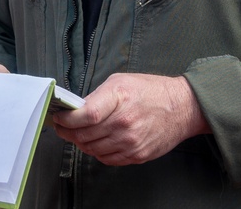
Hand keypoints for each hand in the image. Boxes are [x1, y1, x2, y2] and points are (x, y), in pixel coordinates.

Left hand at [51, 73, 209, 165]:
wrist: (182, 108)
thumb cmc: (151, 91)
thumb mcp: (120, 81)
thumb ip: (97, 96)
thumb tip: (76, 109)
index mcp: (119, 99)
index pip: (85, 116)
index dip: (66, 119)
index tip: (58, 117)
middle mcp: (124, 123)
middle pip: (84, 135)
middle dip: (67, 132)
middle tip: (62, 126)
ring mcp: (131, 142)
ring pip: (92, 149)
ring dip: (81, 142)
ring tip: (77, 134)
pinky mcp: (137, 155)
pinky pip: (107, 159)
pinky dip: (97, 152)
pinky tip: (96, 142)